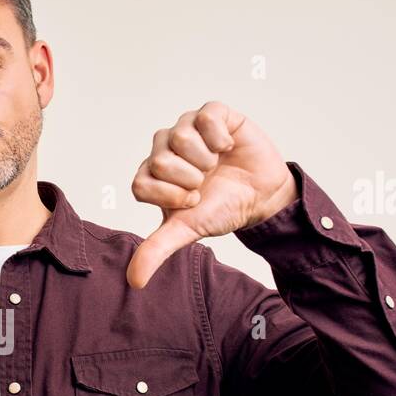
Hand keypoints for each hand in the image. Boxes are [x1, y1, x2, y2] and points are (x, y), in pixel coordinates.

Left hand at [127, 100, 296, 287]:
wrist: (261, 197)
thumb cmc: (220, 210)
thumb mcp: (187, 231)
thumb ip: (157, 250)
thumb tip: (134, 282)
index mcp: (151, 175)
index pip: (140, 184)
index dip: (170, 197)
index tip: (192, 201)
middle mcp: (164, 148)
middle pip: (159, 161)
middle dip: (189, 180)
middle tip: (205, 183)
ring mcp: (187, 127)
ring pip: (180, 137)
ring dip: (205, 160)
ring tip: (216, 166)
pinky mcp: (212, 113)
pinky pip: (206, 116)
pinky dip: (220, 138)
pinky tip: (228, 148)